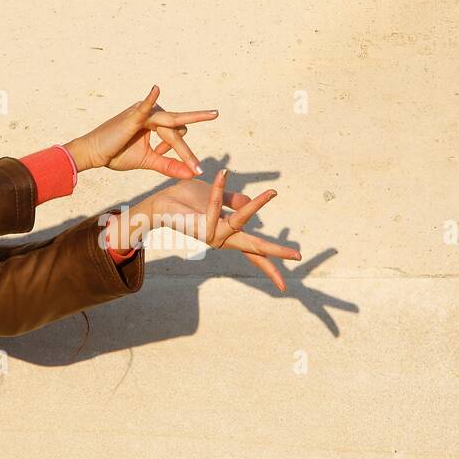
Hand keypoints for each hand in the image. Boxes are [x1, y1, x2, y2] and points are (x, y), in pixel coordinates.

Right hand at [66, 85, 215, 179]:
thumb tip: (193, 174)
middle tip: (198, 168)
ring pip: (170, 126)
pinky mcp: (133, 116)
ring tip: (192, 163)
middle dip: (186, 152)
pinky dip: (150, 99)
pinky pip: (144, 107)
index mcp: (157, 122)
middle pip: (177, 130)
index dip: (187, 154)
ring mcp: (143, 113)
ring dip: (180, 147)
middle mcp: (153, 114)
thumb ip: (169, 165)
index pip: (177, 135)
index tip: (197, 170)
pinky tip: (156, 89)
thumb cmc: (118, 153)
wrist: (95, 153)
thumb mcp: (148, 161)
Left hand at [107, 169, 300, 291]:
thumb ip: (234, 201)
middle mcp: (221, 238)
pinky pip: (215, 208)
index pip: (253, 251)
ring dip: (256, 206)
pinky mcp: (198, 227)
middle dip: (276, 251)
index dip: (270, 264)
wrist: (159, 203)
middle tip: (299, 255)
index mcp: (228, 232)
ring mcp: (210, 235)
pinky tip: (223, 174)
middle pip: (253, 248)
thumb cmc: (185, 201)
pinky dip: (220, 191)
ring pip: (239, 224)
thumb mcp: (216, 197)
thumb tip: (252, 202)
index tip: (285, 284)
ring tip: (273, 192)